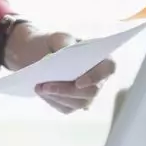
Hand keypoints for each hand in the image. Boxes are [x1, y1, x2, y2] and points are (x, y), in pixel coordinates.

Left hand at [2, 22, 116, 113]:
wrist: (37, 55)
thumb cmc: (53, 44)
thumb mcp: (57, 38)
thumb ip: (63, 41)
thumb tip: (65, 50)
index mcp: (100, 59)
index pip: (108, 68)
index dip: (96, 77)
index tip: (78, 83)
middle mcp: (98, 79)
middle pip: (92, 92)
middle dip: (68, 90)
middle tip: (46, 86)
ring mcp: (86, 94)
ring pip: (78, 102)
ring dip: (57, 96)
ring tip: (39, 87)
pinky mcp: (73, 104)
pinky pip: (66, 107)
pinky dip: (52, 100)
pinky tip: (41, 91)